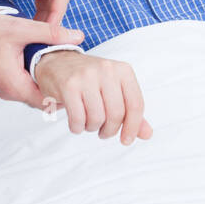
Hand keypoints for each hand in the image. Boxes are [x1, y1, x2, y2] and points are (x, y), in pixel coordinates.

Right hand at [0, 10, 83, 108]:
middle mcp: (7, 91)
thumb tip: (78, 36)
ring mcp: (1, 87)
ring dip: (44, 81)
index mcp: (14, 85)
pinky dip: (32, 77)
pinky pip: (21, 85)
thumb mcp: (21, 29)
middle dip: (57, 88)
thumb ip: (51, 33)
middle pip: (40, 99)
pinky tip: (40, 61)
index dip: (65, 92)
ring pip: (30, 91)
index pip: (47, 102)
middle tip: (73, 72)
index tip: (76, 78)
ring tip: (60, 66)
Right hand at [35, 51, 152, 145]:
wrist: (57, 63)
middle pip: (116, 114)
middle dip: (110, 130)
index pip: (136, 104)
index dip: (133, 127)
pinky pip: (78, 118)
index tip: (126, 140)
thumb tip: (147, 134)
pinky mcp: (69, 85)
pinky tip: (76, 123)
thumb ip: (131, 111)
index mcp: (123, 70)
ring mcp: (86, 76)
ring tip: (88, 122)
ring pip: (97, 118)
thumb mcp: (115, 90)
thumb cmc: (90, 80)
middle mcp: (106, 69)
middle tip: (103, 132)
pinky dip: (77, 127)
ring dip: (92, 128)